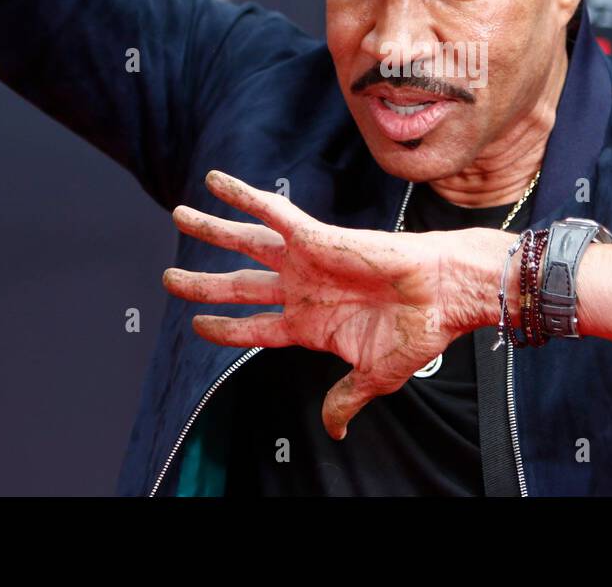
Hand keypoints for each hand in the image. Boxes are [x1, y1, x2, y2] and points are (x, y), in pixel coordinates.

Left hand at [162, 170, 504, 439]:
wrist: (442, 295)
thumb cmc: (418, 331)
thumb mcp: (375, 376)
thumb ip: (345, 398)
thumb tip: (334, 430)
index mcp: (313, 323)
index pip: (257, 327)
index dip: (225, 328)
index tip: (198, 325)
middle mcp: (304, 288)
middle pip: (239, 285)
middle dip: (203, 283)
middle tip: (169, 277)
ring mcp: (306, 261)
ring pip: (246, 244)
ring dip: (211, 230)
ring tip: (178, 216)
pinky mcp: (314, 235)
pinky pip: (271, 211)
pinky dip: (242, 196)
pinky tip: (215, 181)